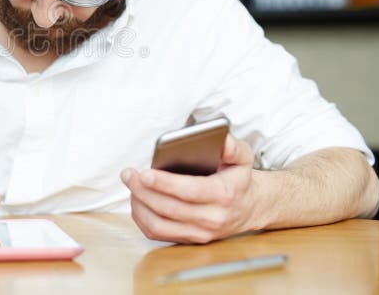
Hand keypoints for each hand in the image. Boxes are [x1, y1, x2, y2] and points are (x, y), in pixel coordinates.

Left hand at [120, 134, 258, 243]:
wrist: (250, 207)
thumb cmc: (238, 178)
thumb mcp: (242, 157)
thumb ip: (231, 145)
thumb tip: (218, 138)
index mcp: (224, 194)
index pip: (190, 191)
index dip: (165, 183)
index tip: (144, 173)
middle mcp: (212, 218)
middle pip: (169, 208)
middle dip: (143, 190)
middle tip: (128, 174)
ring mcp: (201, 233)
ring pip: (159, 225)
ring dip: (139, 205)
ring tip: (131, 185)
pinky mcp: (190, 240)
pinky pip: (158, 234)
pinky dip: (142, 218)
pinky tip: (137, 200)